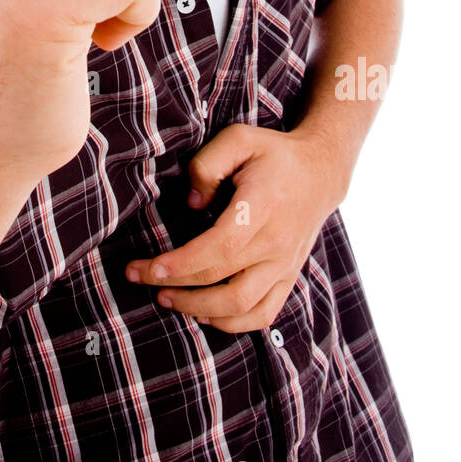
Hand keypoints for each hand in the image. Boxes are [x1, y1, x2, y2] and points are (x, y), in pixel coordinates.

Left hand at [124, 123, 344, 332]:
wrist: (320, 173)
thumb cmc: (274, 155)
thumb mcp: (238, 138)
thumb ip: (207, 165)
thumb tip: (191, 204)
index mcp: (262, 207)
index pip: (218, 248)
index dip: (181, 264)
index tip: (148, 268)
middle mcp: (276, 243)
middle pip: (221, 280)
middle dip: (175, 286)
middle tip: (140, 278)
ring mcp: (285, 265)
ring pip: (241, 306)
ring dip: (199, 309)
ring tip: (167, 298)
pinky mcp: (288, 277)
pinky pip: (263, 314)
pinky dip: (232, 323)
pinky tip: (205, 315)